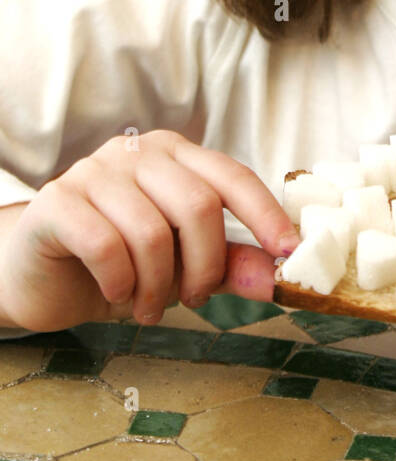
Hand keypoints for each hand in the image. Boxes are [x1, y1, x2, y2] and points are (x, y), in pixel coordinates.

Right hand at [0, 130, 299, 332]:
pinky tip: (117, 293)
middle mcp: (137, 151)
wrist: (42, 275)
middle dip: (205, 267)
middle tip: (195, 300)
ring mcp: (94, 170)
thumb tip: (279, 276)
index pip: (232, 175)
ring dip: (159, 287)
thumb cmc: (120, 264)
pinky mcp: (57, 201)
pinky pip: (106, 245)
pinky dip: (120, 282)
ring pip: (152, 232)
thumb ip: (230, 264)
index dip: (265, 214)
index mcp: (176, 154)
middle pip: (198, 206)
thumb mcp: (183, 266)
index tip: (289, 253)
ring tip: (150, 308)